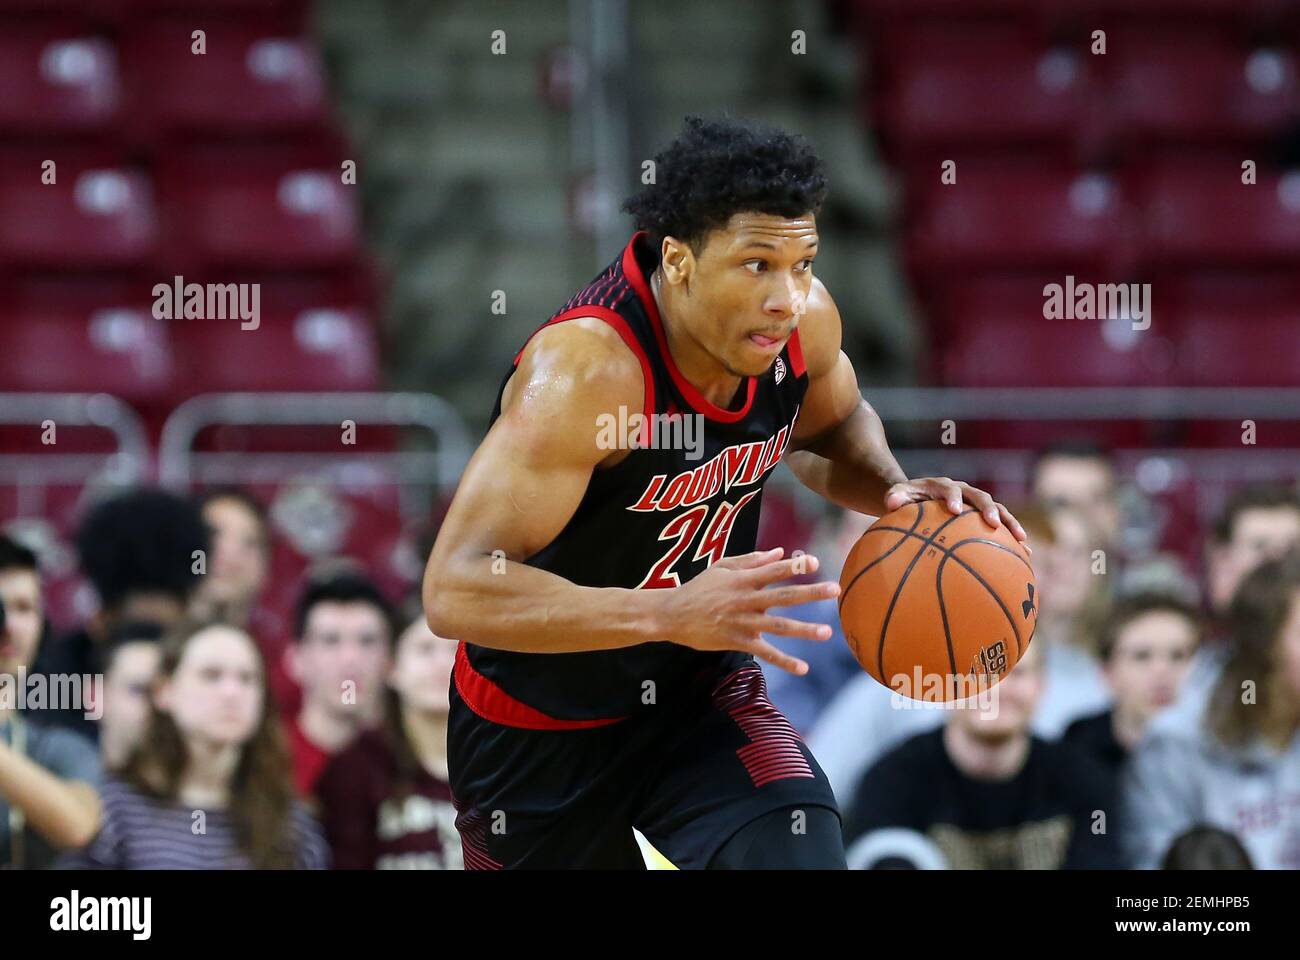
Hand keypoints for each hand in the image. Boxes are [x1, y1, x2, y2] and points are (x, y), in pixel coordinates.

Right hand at [660, 548, 840, 675]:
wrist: (671, 614)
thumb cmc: (698, 588)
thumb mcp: (721, 567)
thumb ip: (752, 560)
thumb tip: (781, 552)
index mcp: (743, 579)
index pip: (774, 570)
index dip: (795, 566)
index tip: (816, 562)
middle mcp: (746, 599)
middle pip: (784, 596)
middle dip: (811, 593)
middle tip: (835, 590)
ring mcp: (743, 622)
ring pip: (779, 626)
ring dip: (804, 629)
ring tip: (827, 633)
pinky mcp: (738, 641)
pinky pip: (765, 652)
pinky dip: (784, 661)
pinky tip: (803, 668)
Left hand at [883, 477, 1029, 550]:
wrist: (918, 497)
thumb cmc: (906, 500)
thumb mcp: (897, 496)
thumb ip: (895, 497)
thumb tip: (890, 504)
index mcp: (942, 486)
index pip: (949, 489)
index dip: (953, 498)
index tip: (955, 510)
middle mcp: (963, 491)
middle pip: (980, 497)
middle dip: (988, 509)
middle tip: (992, 523)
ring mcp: (976, 503)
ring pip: (998, 509)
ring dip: (1009, 523)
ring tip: (1021, 540)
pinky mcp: (984, 515)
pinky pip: (1001, 525)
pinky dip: (1013, 538)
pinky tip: (1026, 555)